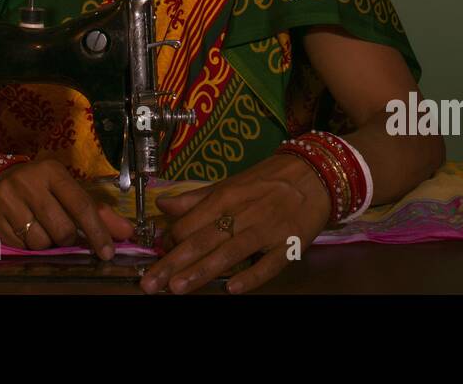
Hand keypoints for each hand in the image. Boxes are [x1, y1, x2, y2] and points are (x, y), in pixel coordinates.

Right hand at [0, 158, 134, 259]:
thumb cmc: (39, 186)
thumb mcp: (67, 190)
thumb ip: (97, 211)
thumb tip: (127, 232)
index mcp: (52, 172)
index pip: (81, 205)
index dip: (97, 232)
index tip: (107, 253)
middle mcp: (28, 182)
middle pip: (62, 230)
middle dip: (67, 239)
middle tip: (62, 231)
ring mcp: (7, 199)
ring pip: (40, 242)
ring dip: (45, 243)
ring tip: (39, 228)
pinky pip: (19, 247)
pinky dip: (26, 246)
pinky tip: (23, 230)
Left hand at [141, 153, 331, 293]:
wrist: (313, 173)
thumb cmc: (268, 180)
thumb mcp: (229, 183)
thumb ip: (196, 198)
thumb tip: (162, 204)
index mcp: (225, 196)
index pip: (190, 222)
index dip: (169, 241)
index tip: (153, 256)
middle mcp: (243, 212)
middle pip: (202, 240)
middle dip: (173, 263)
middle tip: (149, 283)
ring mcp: (267, 229)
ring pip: (229, 252)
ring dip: (202, 271)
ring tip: (177, 288)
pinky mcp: (289, 243)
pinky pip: (269, 263)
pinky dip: (252, 276)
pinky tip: (233, 289)